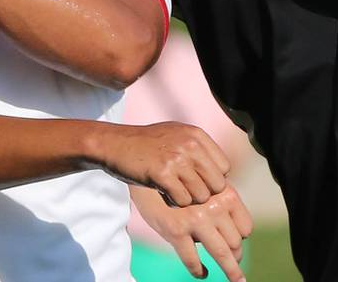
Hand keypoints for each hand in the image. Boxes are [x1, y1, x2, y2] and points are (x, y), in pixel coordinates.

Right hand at [92, 121, 230, 207]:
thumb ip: (200, 151)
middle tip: (183, 189)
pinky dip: (173, 202)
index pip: (224, 168)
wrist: (113, 144)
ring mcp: (176, 158)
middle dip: (203, 193)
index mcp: (196, 135)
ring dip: (187, 199)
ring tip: (171, 189)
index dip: (211, 179)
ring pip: (201, 196)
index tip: (194, 179)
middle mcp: (190, 144)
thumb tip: (224, 174)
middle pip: (217, 185)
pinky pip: (183, 201)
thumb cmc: (146, 145)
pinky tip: (161, 191)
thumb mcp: (176, 137)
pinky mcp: (162, 174)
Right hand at [132, 182, 253, 280]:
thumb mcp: (207, 183)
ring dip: (231, 270)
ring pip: (222, 253)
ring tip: (236, 279)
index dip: (241, 238)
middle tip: (234, 262)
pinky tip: (202, 273)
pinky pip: (193, 260)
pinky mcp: (176, 230)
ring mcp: (195, 219)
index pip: (245, 227)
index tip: (236, 243)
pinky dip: (199, 271)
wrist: (146, 172)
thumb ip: (222, 202)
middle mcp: (213, 205)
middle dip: (235, 256)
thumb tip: (238, 233)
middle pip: (236, 242)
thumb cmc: (179, 180)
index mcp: (225, 192)